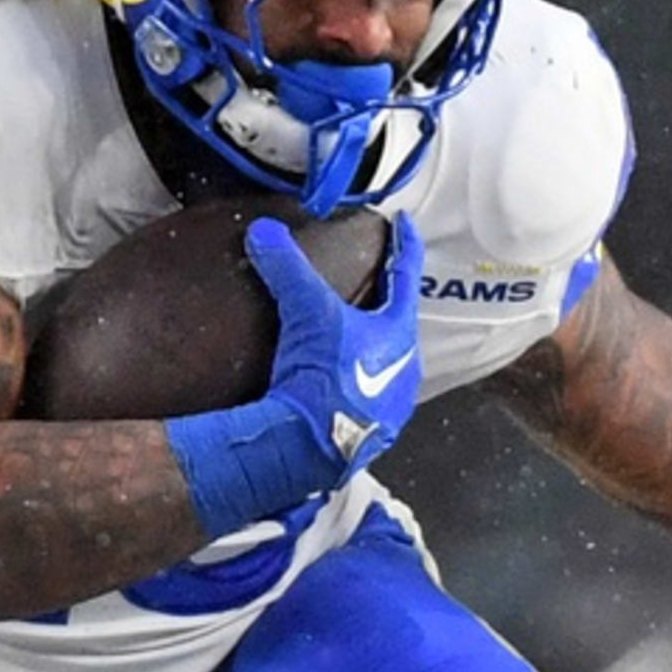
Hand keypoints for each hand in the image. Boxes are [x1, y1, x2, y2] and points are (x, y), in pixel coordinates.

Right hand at [163, 217, 422, 536]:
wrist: (306, 448)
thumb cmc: (321, 377)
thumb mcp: (305, 313)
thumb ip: (288, 268)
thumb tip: (266, 232)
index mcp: (399, 334)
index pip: (405, 276)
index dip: (404, 245)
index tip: (405, 224)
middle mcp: (405, 371)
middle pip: (398, 325)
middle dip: (386, 305)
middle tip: (375, 285)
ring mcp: (390, 407)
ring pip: (387, 365)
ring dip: (371, 349)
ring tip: (350, 337)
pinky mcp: (369, 435)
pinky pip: (368, 399)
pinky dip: (354, 384)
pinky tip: (335, 384)